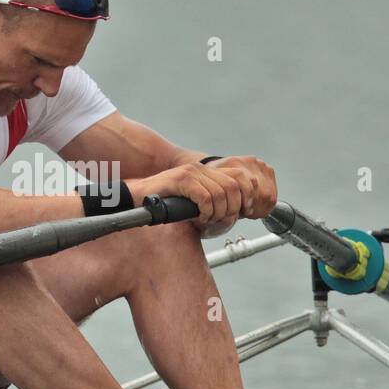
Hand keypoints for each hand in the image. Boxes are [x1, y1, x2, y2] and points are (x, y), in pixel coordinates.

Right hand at [128, 156, 276, 232]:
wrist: (139, 197)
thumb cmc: (167, 203)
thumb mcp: (196, 201)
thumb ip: (215, 201)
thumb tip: (238, 212)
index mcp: (209, 171)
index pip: (241, 177)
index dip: (248, 195)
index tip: (245, 211)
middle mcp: (202, 169)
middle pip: (234, 187)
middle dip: (233, 207)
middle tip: (222, 219)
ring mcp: (191, 173)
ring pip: (221, 194)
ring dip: (218, 213)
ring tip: (208, 219)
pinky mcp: (181, 180)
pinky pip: (205, 198)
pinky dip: (207, 212)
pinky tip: (200, 217)